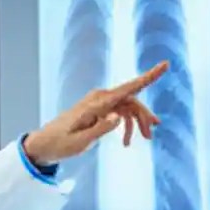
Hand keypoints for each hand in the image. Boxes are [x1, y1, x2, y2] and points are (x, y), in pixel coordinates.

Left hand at [22, 61, 168, 165]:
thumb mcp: (80, 141)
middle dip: (143, 116)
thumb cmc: (60, 143)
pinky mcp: (96, 110)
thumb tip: (118, 117)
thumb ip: (100, 129)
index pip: (127, 88)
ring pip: (127, 107)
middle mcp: (98, 99)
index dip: (148, 77)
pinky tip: (126, 141)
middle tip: (150, 136)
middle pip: (131, 101)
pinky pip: (118, 112)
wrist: (43, 145)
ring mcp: (97, 103)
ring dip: (136, 122)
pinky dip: (125, 125)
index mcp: (96, 104)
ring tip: (144, 139)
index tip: (166, 65)